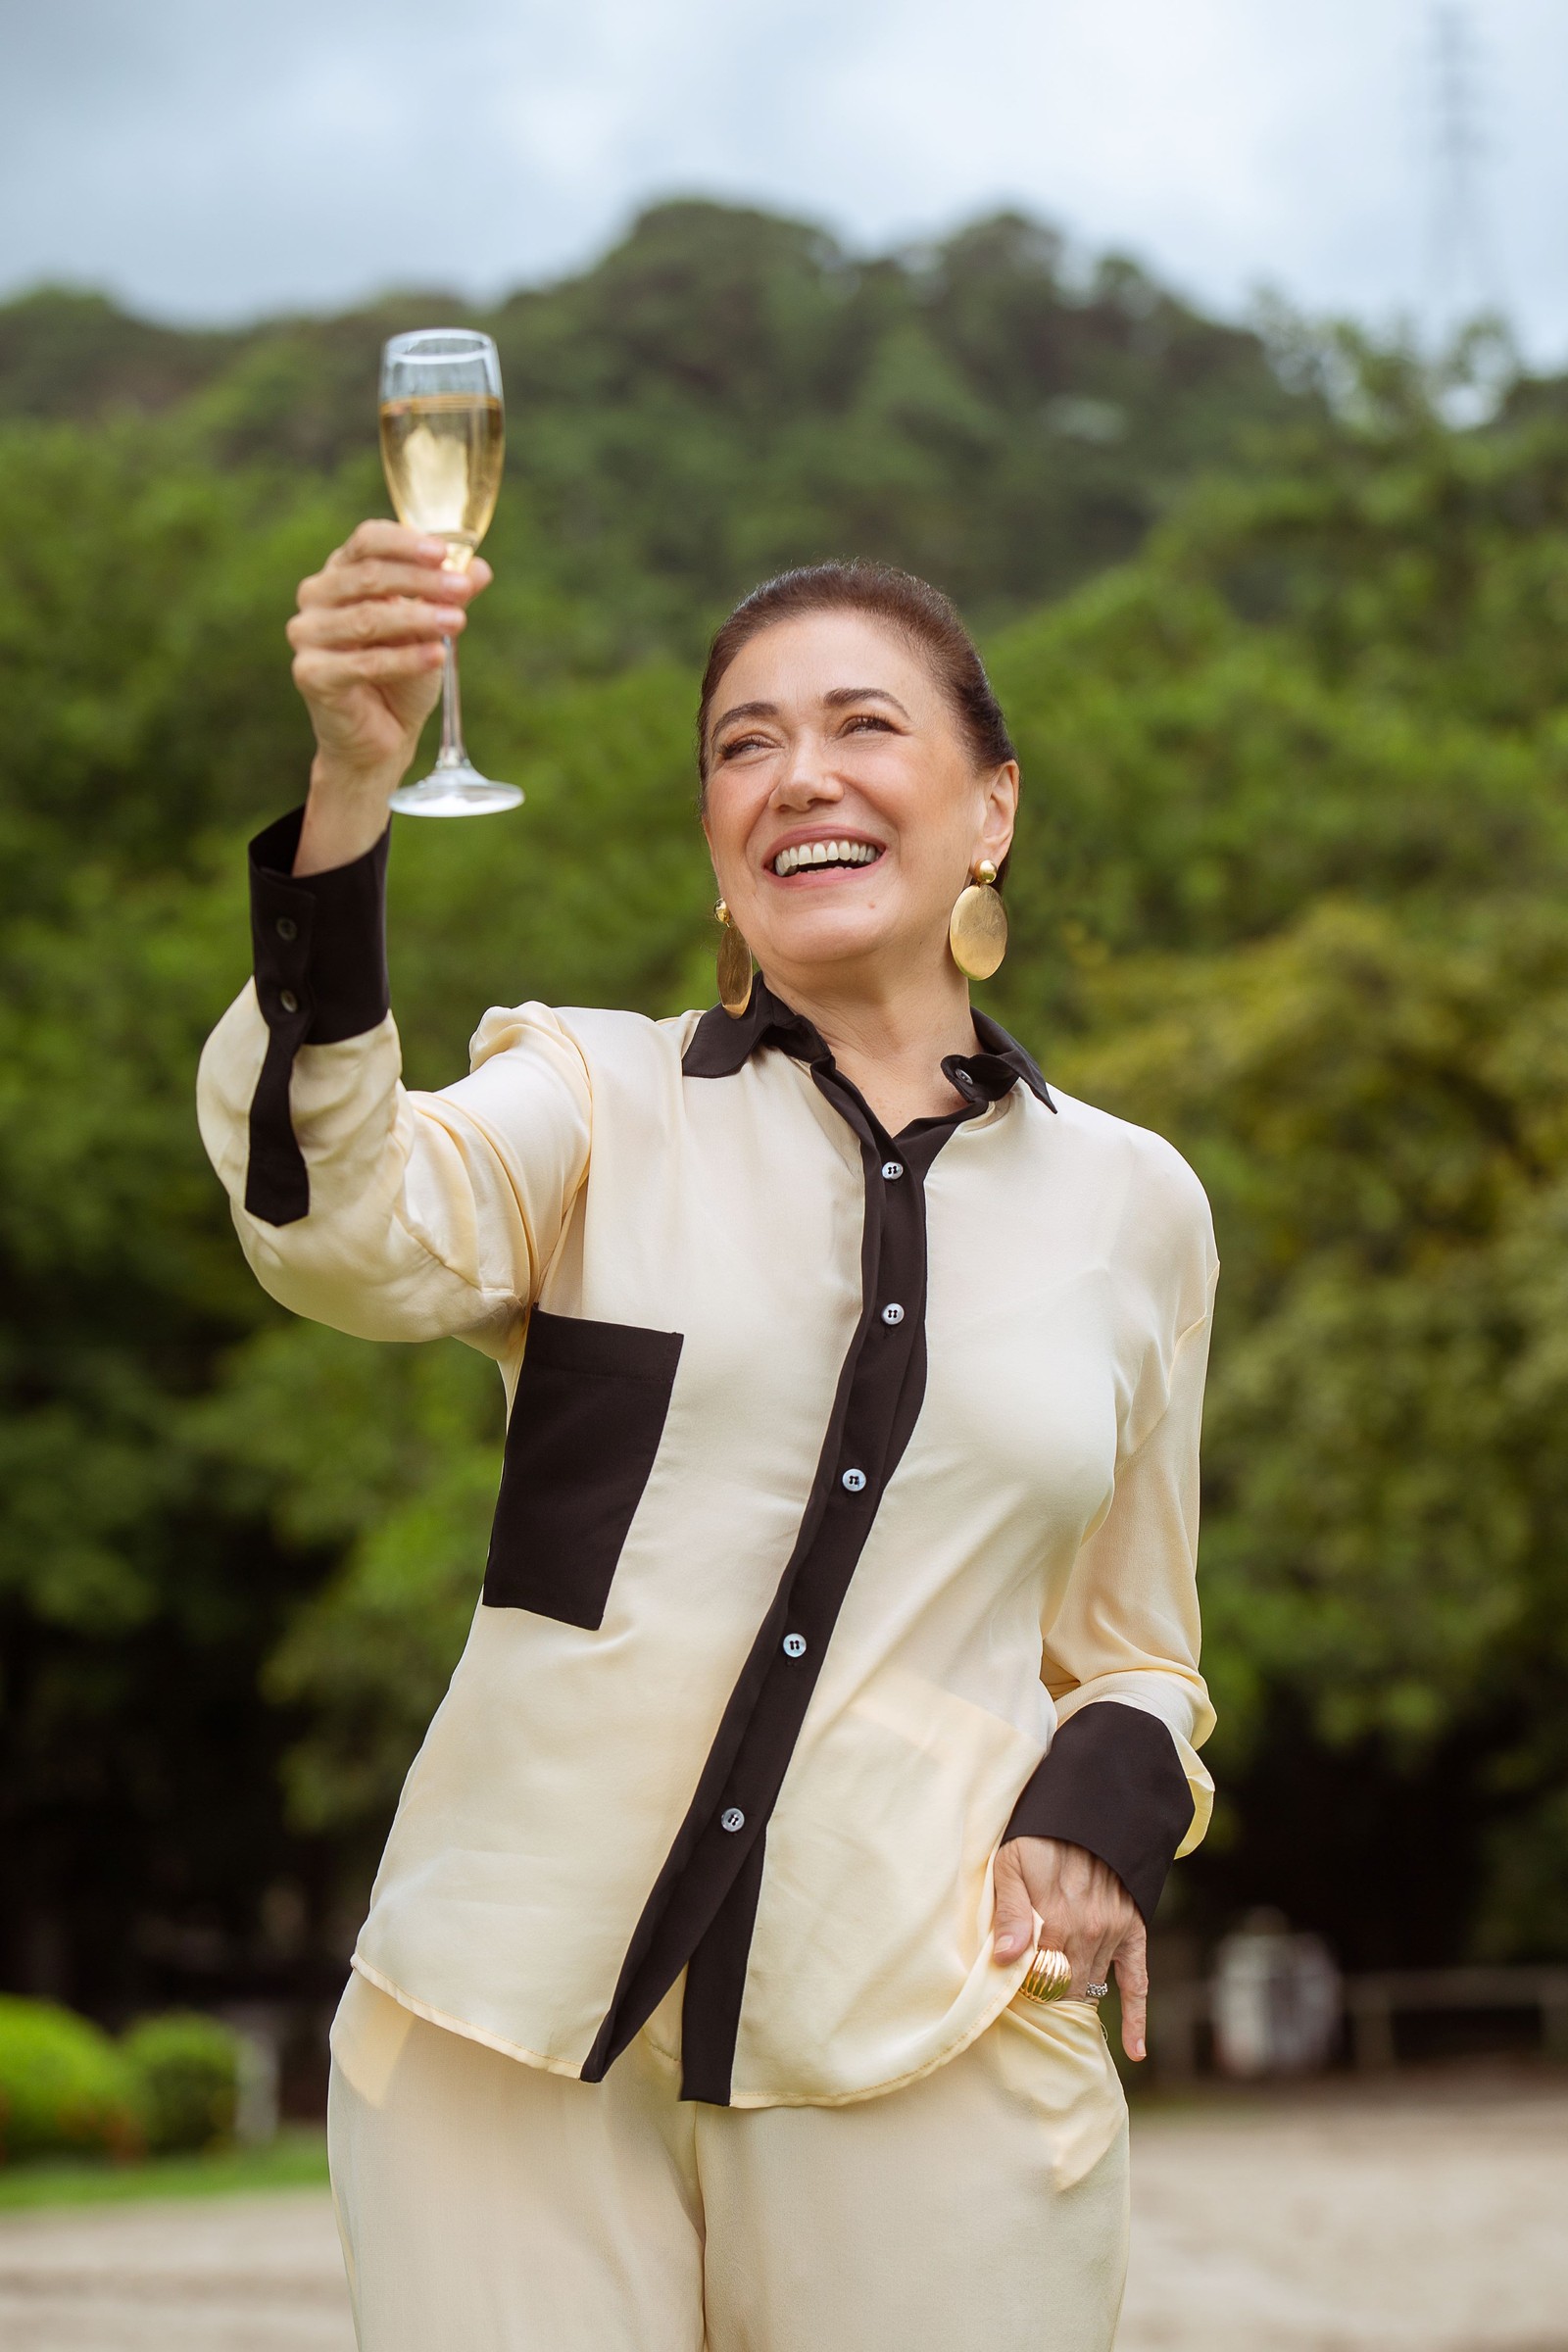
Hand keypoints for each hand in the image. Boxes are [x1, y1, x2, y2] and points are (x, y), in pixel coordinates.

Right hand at [285, 521, 492, 873]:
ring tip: (458, 621)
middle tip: (462, 590)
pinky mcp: (311, 674)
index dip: (404, 542)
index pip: (366, 540)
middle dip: (421, 582)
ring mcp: (307, 635)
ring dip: (418, 618)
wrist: (381, 737)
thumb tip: (480, 569)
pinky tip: (438, 655)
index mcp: (340, 573)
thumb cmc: (402, 674)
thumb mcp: (430, 628)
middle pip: (368, 576)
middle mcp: (316, 597)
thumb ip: (448, 596)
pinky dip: (405, 659)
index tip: (443, 552)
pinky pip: (363, 662)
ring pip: (367, 618)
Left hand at [992, 1836, 1148, 2061]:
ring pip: (1092, 1988)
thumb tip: (1004, 1960)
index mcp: (1055, 1922)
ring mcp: (1114, 1935)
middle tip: (1027, 2012)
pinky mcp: (1133, 1933)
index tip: (1008, 1999)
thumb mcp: (1010, 1865)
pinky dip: (1136, 2018)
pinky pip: (1138, 1982)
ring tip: (1057, 2026)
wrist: (1088, 1813)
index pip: (1036, 1982)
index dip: (1021, 1993)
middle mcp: (1088, 1934)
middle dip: (1045, 2002)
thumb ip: (1008, 1913)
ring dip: (1074, 2004)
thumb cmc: (1039, 1839)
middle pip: (1064, 1991)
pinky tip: (1135, 2049)